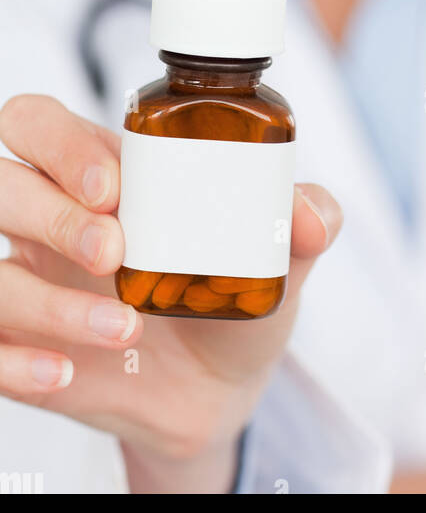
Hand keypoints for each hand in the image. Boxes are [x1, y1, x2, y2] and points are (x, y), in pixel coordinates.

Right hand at [0, 94, 339, 472]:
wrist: (222, 388)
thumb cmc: (233, 295)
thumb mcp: (278, 255)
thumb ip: (305, 221)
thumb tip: (308, 215)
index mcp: (99, 172)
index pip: (36, 125)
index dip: (58, 143)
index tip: (114, 184)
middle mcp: (50, 219)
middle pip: (2, 185)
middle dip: (52, 214)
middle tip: (115, 250)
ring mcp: (30, 282)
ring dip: (51, 302)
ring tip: (125, 327)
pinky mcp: (21, 347)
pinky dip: (17, 360)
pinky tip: (66, 371)